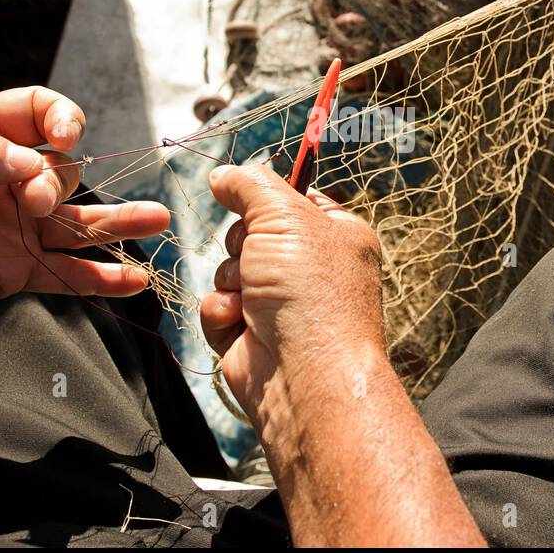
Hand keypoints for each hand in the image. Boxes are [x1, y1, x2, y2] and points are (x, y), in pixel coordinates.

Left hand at [0, 87, 167, 346]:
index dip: (59, 116)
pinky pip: (66, 274)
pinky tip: (134, 280)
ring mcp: (8, 228)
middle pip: (61, 167)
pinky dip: (101, 278)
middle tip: (32, 203)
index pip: (34, 112)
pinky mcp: (9, 273)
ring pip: (78, 220)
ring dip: (118, 222)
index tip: (65, 136)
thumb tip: (30, 164)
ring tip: (156, 221)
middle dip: (58, 179)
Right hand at [198, 165, 484, 545]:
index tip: (250, 198)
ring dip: (230, 279)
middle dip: (243, 244)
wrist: (304, 376)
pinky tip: (239, 324)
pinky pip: (217, 306)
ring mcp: (281, 305)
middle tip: (257, 258)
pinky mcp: (251, 336)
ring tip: (251, 299)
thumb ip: (250, 185)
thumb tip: (224, 175)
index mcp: (337, 236)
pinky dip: (221, 312)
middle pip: (252, 233)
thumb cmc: (311, 293)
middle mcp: (312, 270)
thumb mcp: (284, 216)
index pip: (295, 200)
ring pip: (229, 269)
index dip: (268, 200)